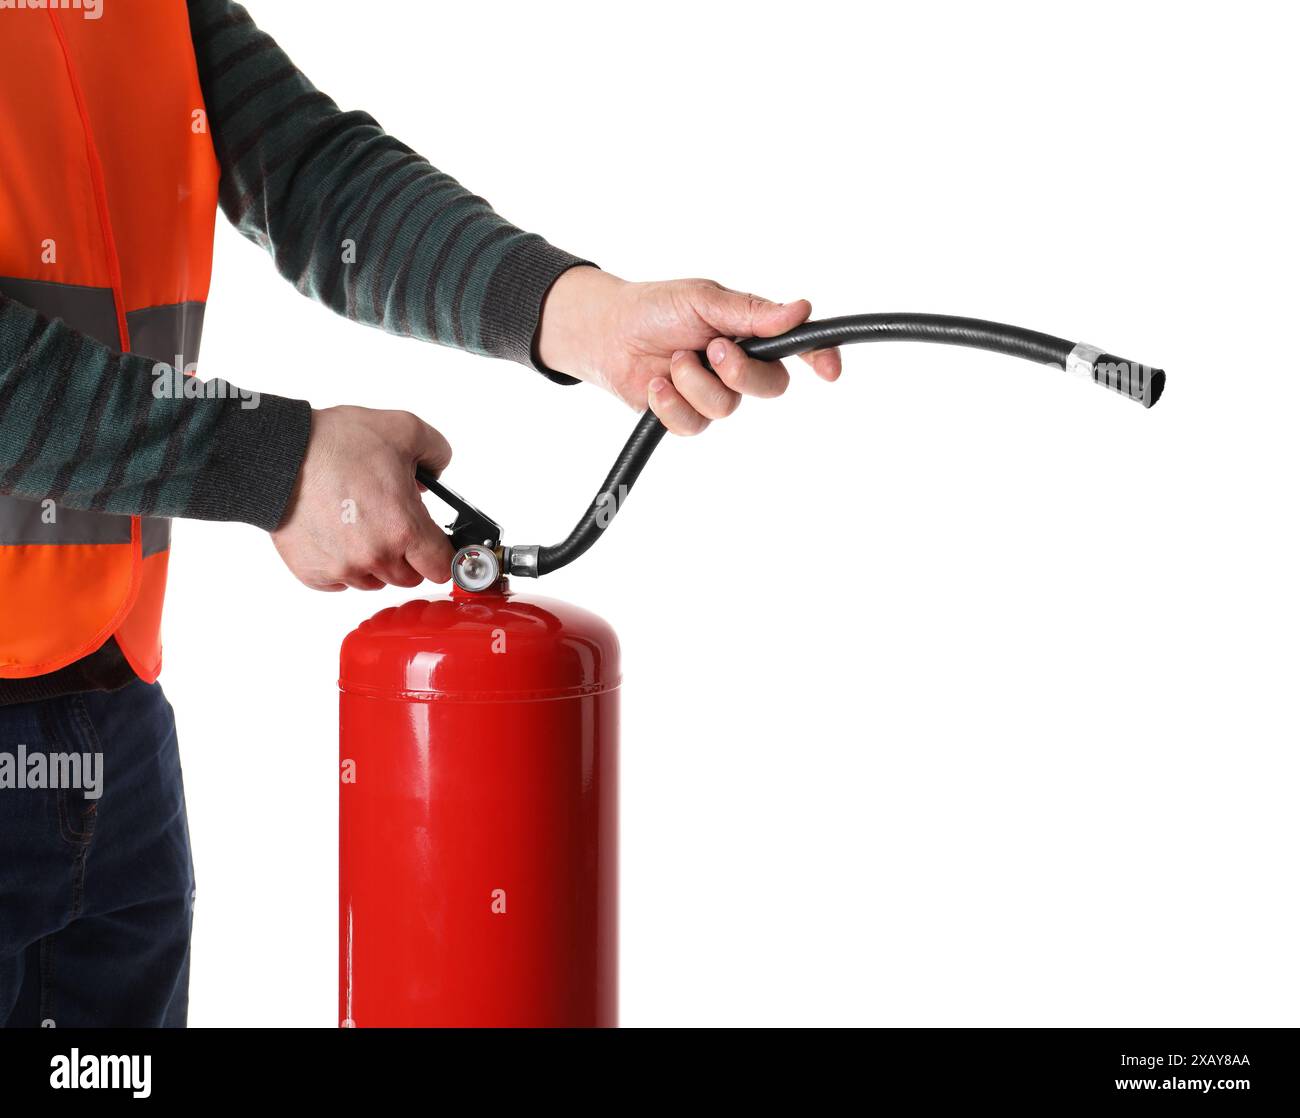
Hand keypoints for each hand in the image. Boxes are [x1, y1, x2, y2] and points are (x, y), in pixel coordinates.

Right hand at [272, 406, 452, 590]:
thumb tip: (439, 472)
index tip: (435, 547)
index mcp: (403, 528)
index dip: (442, 555)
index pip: (441, 567)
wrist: (278, 455)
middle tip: (392, 523)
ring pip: (375, 581)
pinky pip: (340, 582)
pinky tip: (335, 534)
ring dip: (375, 562)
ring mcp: (343, 568)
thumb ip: (436, 452)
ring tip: (360, 524)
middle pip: (409, 577)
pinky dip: (342, 564)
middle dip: (407, 555)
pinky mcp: (314, 574)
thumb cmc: (333, 444)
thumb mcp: (403, 429)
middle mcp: (375, 555)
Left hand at [537, 267, 840, 434]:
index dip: (821, 357)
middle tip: (712, 349)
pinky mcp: (687, 417)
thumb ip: (751, 311)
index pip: (799, 347)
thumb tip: (801, 309)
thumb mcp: (704, 299)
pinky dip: (671, 404)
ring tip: (672, 360)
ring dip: (695, 382)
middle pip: (771, 386)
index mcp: (752, 332)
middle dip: (742, 372)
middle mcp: (740, 366)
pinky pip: (693, 425)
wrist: (607, 332)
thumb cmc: (657, 308)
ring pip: (727, 407)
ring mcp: (714, 394)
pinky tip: (656, 385)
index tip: (829, 370)